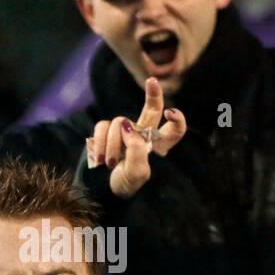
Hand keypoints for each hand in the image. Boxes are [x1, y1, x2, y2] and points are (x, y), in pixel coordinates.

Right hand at [86, 77, 186, 197]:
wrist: (102, 194)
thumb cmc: (126, 187)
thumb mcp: (137, 175)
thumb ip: (136, 151)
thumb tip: (127, 127)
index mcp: (159, 147)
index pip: (174, 129)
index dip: (176, 119)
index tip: (171, 112)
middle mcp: (143, 136)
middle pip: (152, 110)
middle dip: (153, 94)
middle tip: (151, 80)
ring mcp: (123, 134)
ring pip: (119, 123)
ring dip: (111, 144)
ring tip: (108, 164)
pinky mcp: (104, 135)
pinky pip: (102, 127)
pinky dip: (98, 142)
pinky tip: (98, 158)